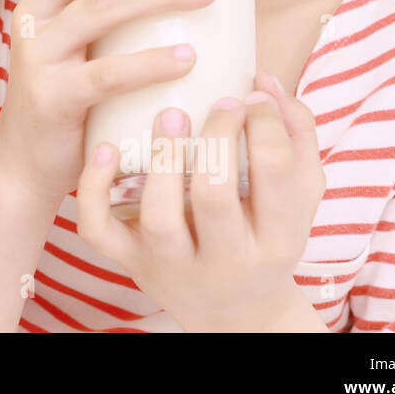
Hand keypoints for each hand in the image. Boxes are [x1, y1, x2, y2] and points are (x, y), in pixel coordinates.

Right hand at [0, 0, 217, 201]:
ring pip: (98, 5)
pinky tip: (188, 57)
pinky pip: (105, 74)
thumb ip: (111, 4)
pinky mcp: (53, 98)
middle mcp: (32, 13)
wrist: (29, 162)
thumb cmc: (72, 90)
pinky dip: (149, 62)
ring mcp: (38, 55)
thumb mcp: (78, 35)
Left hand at [75, 71, 327, 331]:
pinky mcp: (130, 261)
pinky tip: (106, 147)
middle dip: (216, 137)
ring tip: (170, 113)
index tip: (252, 96)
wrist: (235, 312)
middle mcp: (226, 260)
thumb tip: (264, 81)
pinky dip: (95, 189)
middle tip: (220, 102)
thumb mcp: (299, 195)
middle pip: (215, 196)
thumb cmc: (266, 235)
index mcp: (278, 241)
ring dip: (162, 160)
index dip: (266, 124)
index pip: (277, 174)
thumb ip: (297, 136)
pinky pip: (99, 230)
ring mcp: (172, 264)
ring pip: (159, 218)